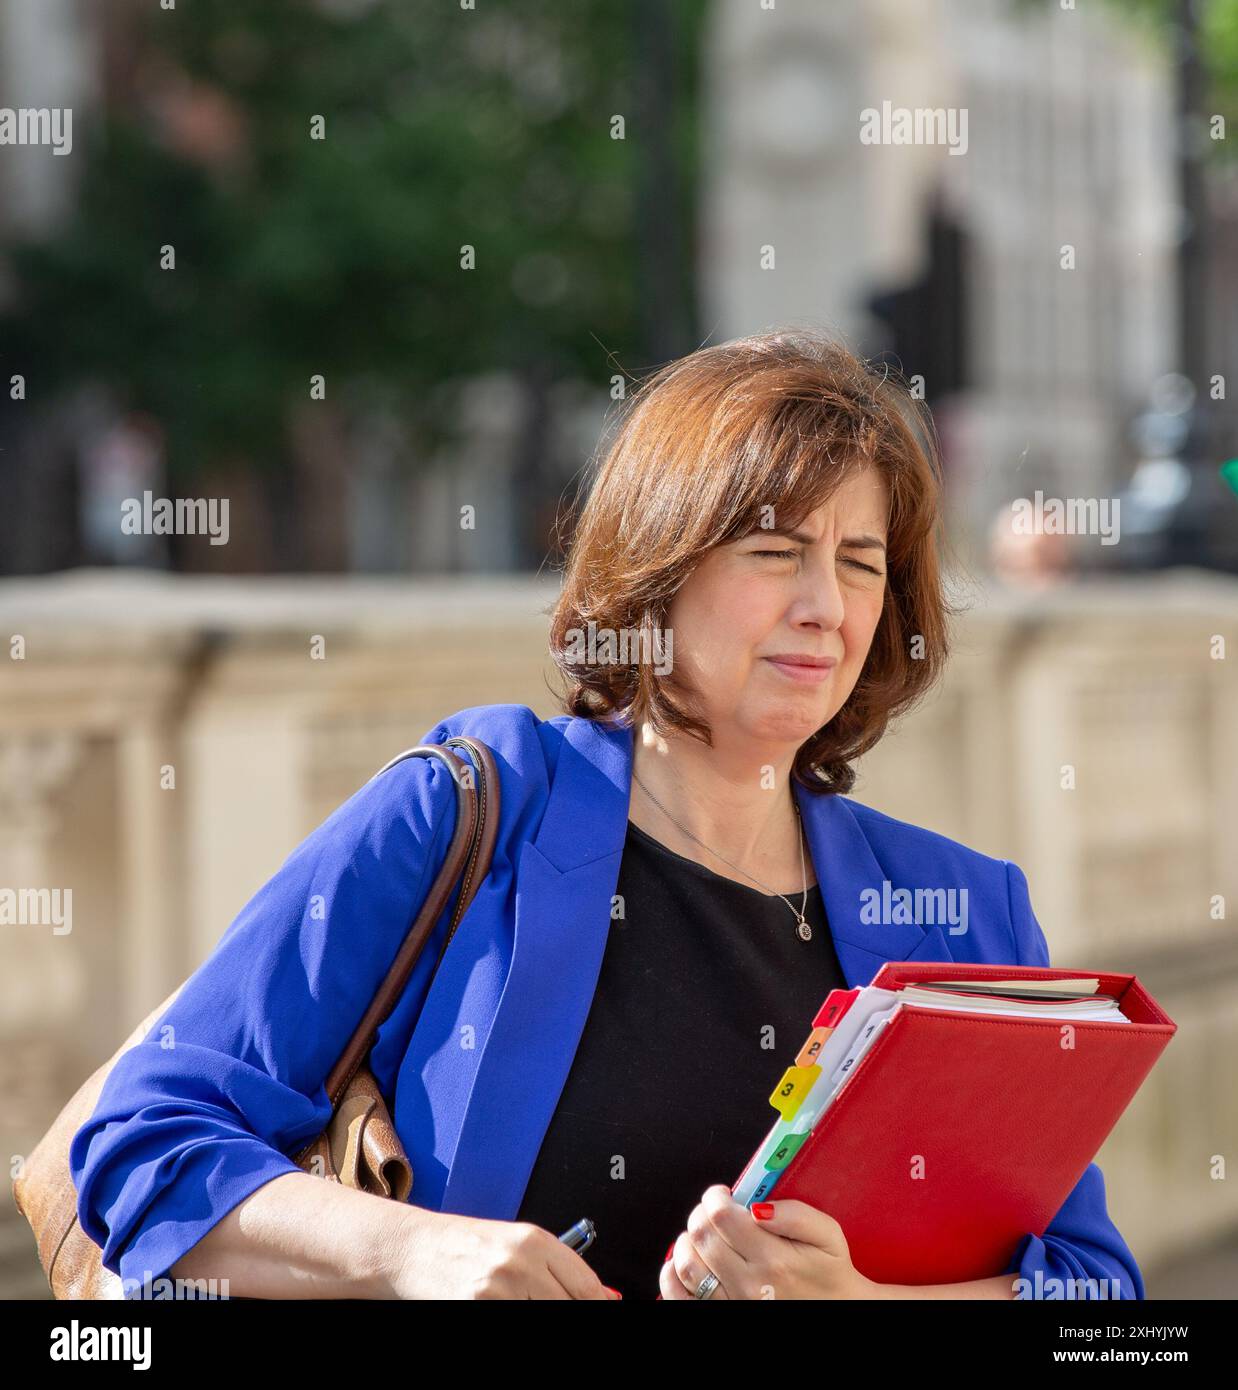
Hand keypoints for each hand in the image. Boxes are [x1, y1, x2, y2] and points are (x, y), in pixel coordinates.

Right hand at [391, 1209, 621, 1299]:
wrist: (412, 1247)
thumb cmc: (463, 1244)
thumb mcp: (513, 1245)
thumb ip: (552, 1269)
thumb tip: (598, 1295)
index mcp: (535, 1241)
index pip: (587, 1286)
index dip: (600, 1303)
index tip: (607, 1309)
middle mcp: (520, 1263)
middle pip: (569, 1305)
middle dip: (572, 1315)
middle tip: (563, 1311)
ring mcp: (498, 1289)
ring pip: (545, 1314)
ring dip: (542, 1318)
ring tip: (527, 1304)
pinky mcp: (476, 1306)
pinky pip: (513, 1322)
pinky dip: (516, 1321)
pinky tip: (509, 1309)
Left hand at [659, 1185, 878, 1300]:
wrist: (839, 1311)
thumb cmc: (830, 1273)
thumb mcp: (828, 1236)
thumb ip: (796, 1214)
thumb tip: (759, 1207)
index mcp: (774, 1259)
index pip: (722, 1216)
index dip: (715, 1197)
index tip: (722, 1194)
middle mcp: (750, 1285)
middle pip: (702, 1236)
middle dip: (701, 1214)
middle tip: (713, 1211)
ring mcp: (734, 1304)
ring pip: (687, 1265)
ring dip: (687, 1241)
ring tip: (702, 1233)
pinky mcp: (724, 1314)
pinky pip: (681, 1298)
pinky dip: (671, 1277)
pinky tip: (683, 1262)